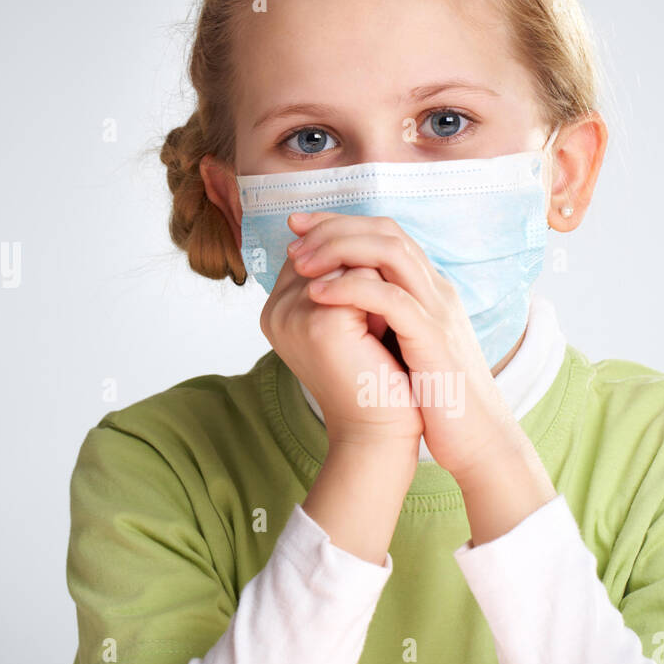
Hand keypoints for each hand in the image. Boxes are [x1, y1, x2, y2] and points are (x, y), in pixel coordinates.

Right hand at [259, 232, 423, 455]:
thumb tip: (357, 230)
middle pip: (331, 248)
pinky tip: (386, 335)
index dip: (357, 267)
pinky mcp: (319, 321)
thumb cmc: (374, 379)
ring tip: (381, 333)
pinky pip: (362, 276)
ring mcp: (293, 313)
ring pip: (350, 258)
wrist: (380, 432)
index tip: (370, 315)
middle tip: (380, 325)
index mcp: (278, 309)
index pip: (319, 250)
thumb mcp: (352, 321)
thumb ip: (342, 280)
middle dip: (367, 272)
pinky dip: (386, 298)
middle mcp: (276, 310)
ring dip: (378, 285)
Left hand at [286, 210, 526, 481]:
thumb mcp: (405, 348)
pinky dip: (350, 289)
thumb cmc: (435, 400)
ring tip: (301, 260)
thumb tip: (335, 304)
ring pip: (391, 250)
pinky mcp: (434, 339)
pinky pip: (390, 298)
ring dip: (339, 248)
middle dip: (335, 226)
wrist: (477, 440)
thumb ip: (381, 320)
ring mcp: (438, 311)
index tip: (299, 228)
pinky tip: (316, 296)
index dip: (340, 223)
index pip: (385, 234)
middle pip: (387, 231)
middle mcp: (436, 291)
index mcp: (429, 292)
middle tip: (293, 234)